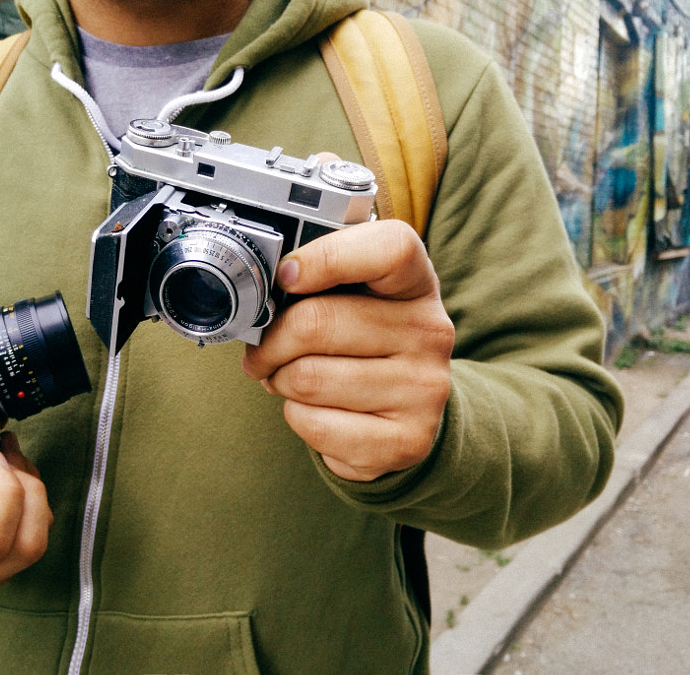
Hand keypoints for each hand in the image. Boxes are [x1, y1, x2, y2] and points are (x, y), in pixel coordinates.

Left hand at [242, 219, 453, 481]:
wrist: (402, 410)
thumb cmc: (360, 341)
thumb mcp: (352, 295)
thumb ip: (315, 279)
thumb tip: (259, 289)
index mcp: (415, 282)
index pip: (389, 249)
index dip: (326, 258)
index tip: (286, 276)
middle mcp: (429, 332)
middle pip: (316, 322)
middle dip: (271, 341)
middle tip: (263, 351)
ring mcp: (422, 390)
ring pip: (306, 378)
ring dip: (280, 381)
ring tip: (291, 379)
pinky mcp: (403, 441)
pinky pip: (313, 424)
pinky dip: (297, 418)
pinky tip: (316, 410)